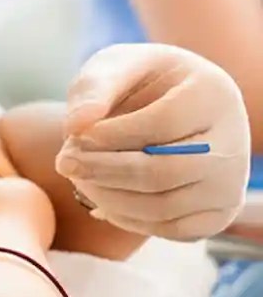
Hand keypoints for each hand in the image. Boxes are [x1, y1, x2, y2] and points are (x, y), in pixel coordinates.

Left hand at [56, 44, 250, 239]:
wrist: (176, 104)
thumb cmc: (141, 81)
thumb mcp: (117, 66)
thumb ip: (93, 87)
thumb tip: (75, 125)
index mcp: (213, 95)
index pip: (162, 124)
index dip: (111, 134)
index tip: (73, 134)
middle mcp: (232, 143)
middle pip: (163, 172)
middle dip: (103, 171)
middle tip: (63, 163)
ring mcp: (229, 184)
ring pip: (164, 207)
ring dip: (108, 197)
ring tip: (77, 177)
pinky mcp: (217, 214)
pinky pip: (171, 230)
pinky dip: (128, 219)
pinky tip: (99, 197)